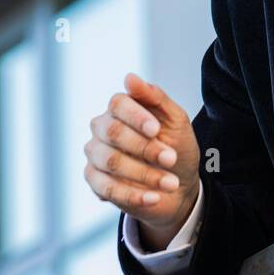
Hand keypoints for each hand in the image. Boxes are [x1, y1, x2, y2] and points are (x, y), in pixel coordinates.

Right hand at [84, 72, 201, 248]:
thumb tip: (129, 77)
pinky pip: (107, 188)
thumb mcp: (175, 120)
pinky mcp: (94, 181)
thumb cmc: (176, 147)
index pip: (118, 104)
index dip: (136, 116)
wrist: (179, 186)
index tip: (156, 130)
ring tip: (170, 182)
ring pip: (110, 161)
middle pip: (112, 132)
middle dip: (145, 148)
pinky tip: (154, 197)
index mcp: (120, 108)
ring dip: (144, 174)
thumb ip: (155, 97)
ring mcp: (95, 154)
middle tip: (170, 158)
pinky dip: (134, 194)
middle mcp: (102, 128)